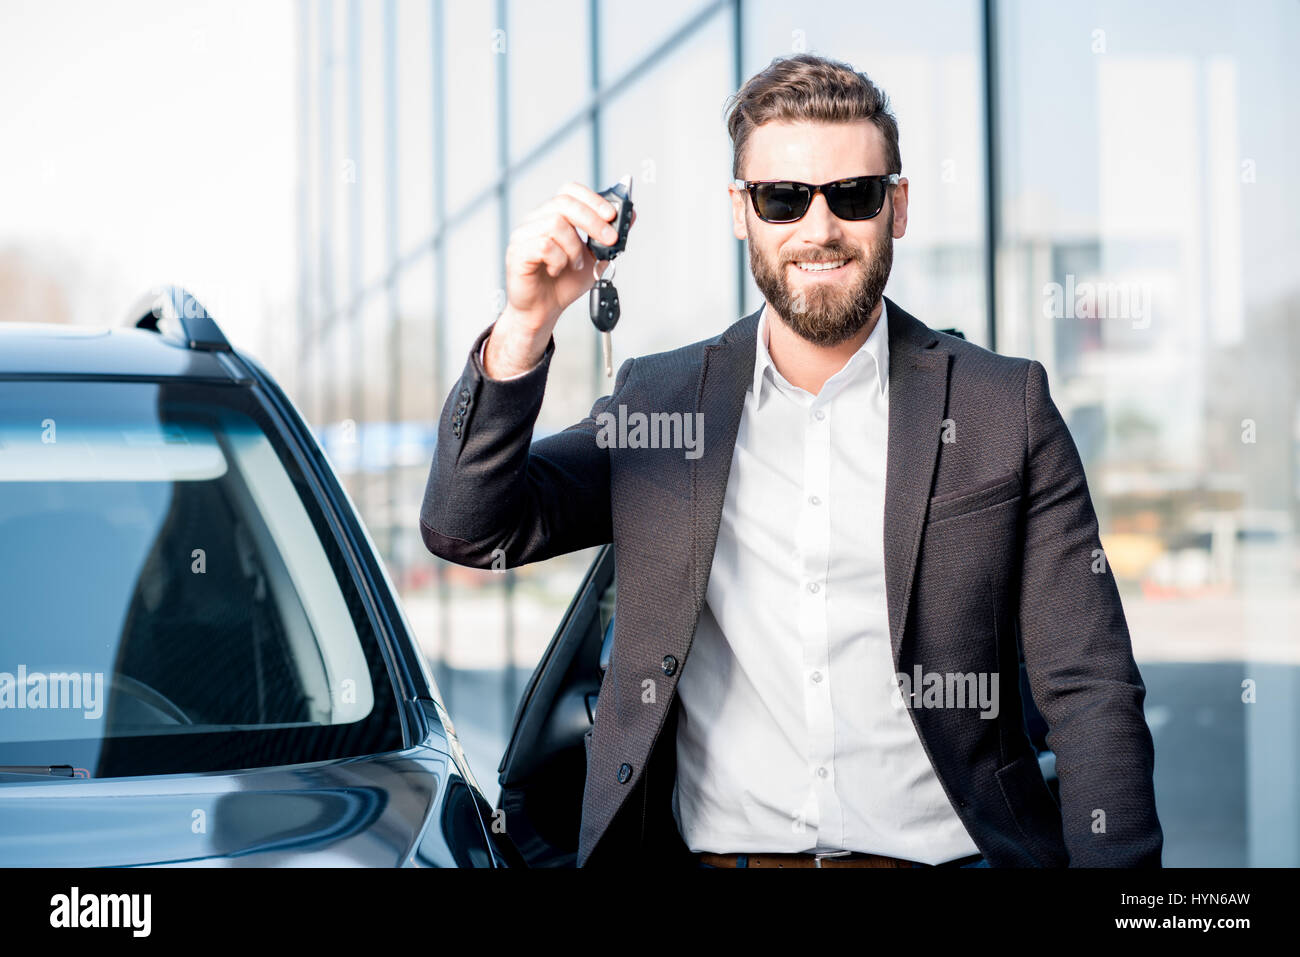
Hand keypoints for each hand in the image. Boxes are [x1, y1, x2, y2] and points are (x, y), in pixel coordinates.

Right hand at [485, 181, 635, 377]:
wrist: (544, 310)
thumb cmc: (563, 283)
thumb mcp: (595, 258)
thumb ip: (609, 237)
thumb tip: (630, 215)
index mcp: (553, 215)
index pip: (570, 191)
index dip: (593, 199)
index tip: (612, 214)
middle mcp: (536, 220)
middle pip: (564, 203)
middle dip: (593, 221)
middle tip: (610, 239)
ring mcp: (524, 235)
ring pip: (556, 224)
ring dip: (574, 248)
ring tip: (574, 265)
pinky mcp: (518, 252)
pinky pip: (543, 245)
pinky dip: (558, 260)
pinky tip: (557, 270)